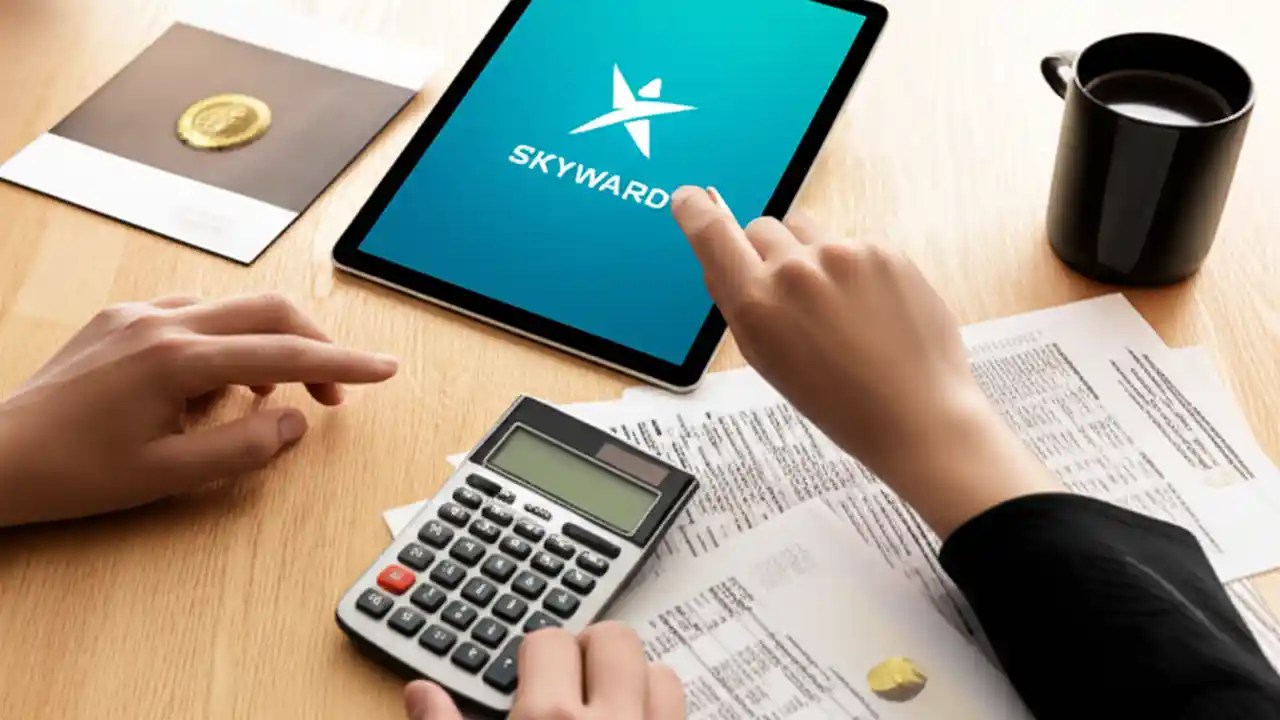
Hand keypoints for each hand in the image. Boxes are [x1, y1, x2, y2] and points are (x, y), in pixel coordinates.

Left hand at [0, 294, 397, 525]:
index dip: (344, 363)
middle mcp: (161, 324)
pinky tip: (215, 379)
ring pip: (233, 309)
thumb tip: (293, 423)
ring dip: (267, 345)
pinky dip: (225, 340)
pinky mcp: (120, 319)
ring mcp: (138, 316)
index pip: (285, 351)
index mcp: (177, 361)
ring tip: (265, 397)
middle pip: (269, 310)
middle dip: (314, 345)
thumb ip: (244, 447)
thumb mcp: (168, 477)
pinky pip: (195, 314)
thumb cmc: (73, 473)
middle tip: (332, 392)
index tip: (384, 369)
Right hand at [403, 623, 684, 719]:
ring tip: (605, 706)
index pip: (550, 640)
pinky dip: (660, 713)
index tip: (530, 677)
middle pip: (615, 639)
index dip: (536, 655)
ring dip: (635, 681)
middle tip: (569, 682)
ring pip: (661, 674)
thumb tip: (420, 691)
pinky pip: (682, 714)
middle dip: (591, 651)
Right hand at [671, 187, 1055, 536]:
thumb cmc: (838, 400)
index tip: (689, 198)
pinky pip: (850, 243)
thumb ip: (742, 304)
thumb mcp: (766, 359)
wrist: (914, 413)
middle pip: (760, 227)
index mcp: (757, 302)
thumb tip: (722, 260)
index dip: (695, 211)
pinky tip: (868, 308)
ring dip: (808, 254)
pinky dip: (852, 268)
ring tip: (833, 304)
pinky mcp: (883, 251)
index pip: (711, 233)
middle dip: (766, 252)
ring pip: (806, 230)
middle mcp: (796, 270)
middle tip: (788, 292)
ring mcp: (844, 255)